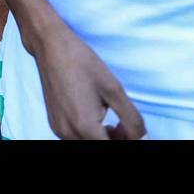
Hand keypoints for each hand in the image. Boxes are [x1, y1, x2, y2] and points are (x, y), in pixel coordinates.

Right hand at [26, 22, 145, 139]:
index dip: (128, 140)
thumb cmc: (82, 63)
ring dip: (102, 138)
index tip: (132, 128)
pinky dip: (89, 133)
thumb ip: (131, 118)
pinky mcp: (54, 123)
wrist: (51, 46)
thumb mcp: (114, 89)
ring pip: (87, 143)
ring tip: (110, 118)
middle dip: (116, 140)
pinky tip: (94, 114)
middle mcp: (68, 133)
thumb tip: (143, 137)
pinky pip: (76, 137)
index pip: (112, 147)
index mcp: (84, 127)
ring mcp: (59, 129)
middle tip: (124, 123)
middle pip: (99, 147)